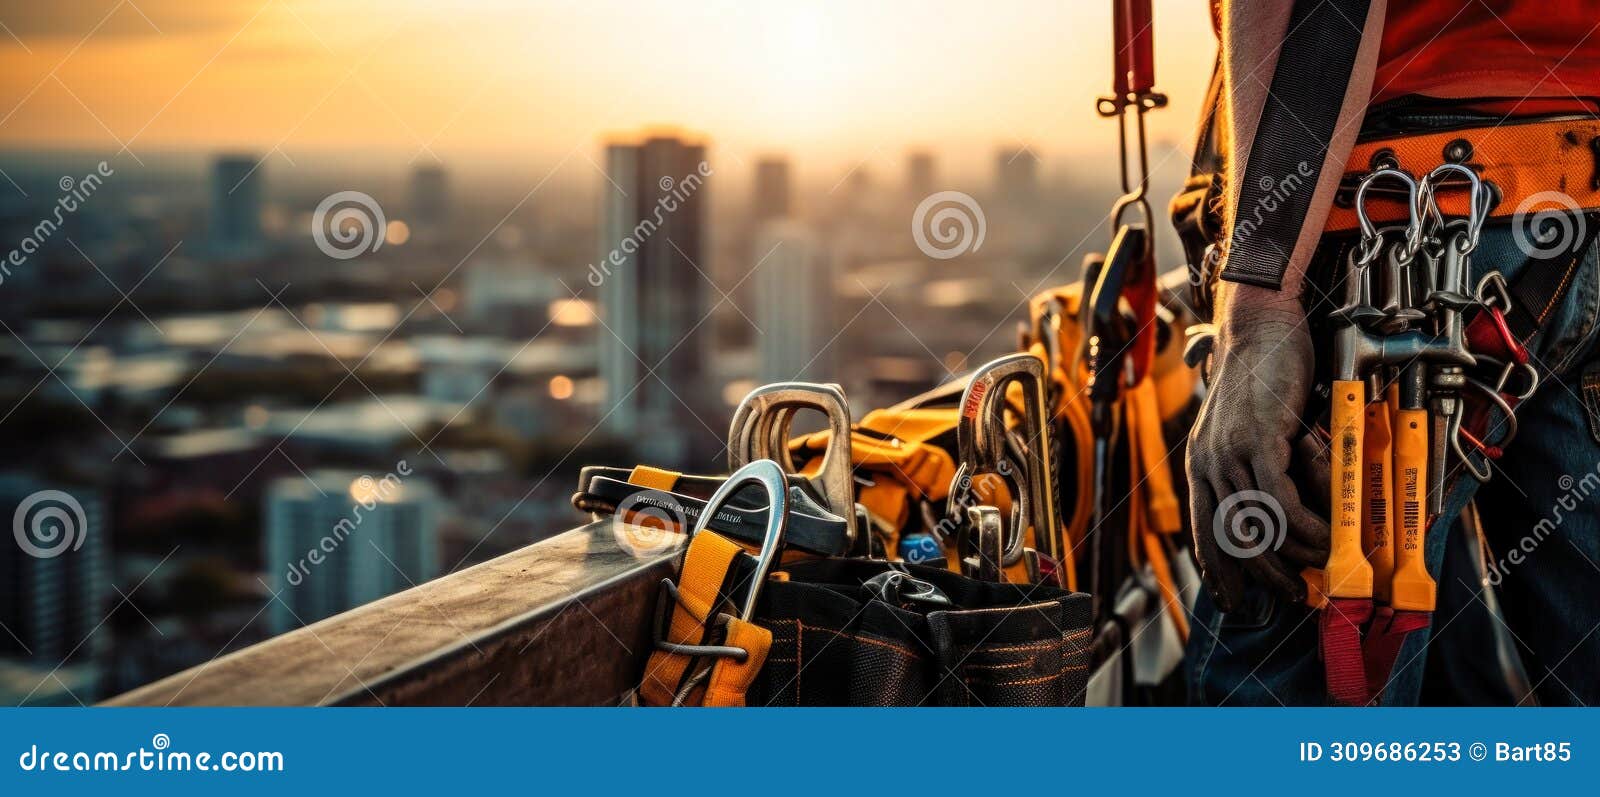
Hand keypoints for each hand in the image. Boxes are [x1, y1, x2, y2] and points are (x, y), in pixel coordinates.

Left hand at [1186, 280, 1330, 611]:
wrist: (1259, 326)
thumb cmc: (1261, 374)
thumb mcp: (1248, 427)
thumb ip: (1252, 464)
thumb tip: (1279, 508)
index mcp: (1199, 463)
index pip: (1203, 530)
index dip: (1219, 570)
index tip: (1233, 598)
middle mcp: (1207, 462)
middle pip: (1231, 538)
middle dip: (1262, 576)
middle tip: (1292, 595)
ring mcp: (1229, 452)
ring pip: (1258, 524)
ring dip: (1294, 555)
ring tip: (1320, 567)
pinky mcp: (1257, 441)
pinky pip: (1280, 500)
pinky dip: (1305, 525)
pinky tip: (1324, 538)